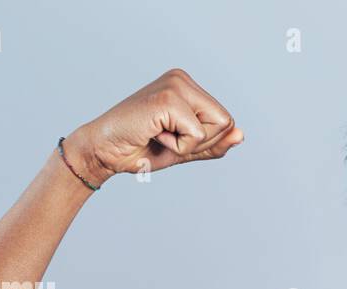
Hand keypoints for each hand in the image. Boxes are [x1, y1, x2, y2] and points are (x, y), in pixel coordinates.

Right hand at [64, 68, 243, 182]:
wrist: (105, 151)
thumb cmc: (141, 148)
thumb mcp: (186, 149)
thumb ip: (215, 143)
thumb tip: (241, 134)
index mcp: (188, 85)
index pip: (226, 121)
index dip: (206, 141)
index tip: (173, 137)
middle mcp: (182, 78)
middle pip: (226, 123)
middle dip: (201, 143)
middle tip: (166, 137)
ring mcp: (175, 85)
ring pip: (216, 128)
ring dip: (188, 145)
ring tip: (159, 134)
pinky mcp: (167, 99)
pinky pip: (197, 136)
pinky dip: (177, 147)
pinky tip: (153, 134)